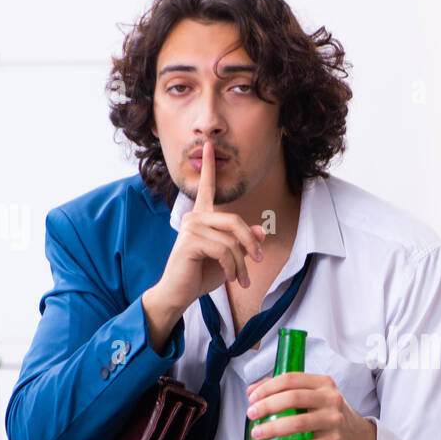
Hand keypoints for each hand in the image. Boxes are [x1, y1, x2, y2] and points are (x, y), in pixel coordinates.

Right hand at [152, 142, 265, 313]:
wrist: (179, 294)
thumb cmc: (201, 275)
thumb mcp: (229, 258)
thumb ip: (242, 242)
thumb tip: (261, 230)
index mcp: (202, 217)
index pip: (206, 188)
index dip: (208, 166)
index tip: (208, 145)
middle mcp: (194, 217)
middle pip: (235, 221)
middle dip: (251, 243)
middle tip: (259, 261)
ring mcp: (190, 227)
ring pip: (231, 240)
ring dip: (241, 263)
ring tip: (241, 279)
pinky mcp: (190, 241)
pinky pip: (223, 250)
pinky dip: (232, 267)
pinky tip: (229, 278)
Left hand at [245, 372, 374, 439]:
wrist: (357, 437)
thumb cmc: (328, 414)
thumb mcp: (313, 396)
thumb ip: (284, 389)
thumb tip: (251, 390)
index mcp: (323, 383)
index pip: (291, 379)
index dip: (268, 387)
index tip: (252, 398)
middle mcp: (330, 399)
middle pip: (294, 397)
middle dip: (268, 406)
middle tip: (251, 415)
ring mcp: (334, 420)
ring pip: (299, 423)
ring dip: (274, 428)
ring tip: (257, 434)